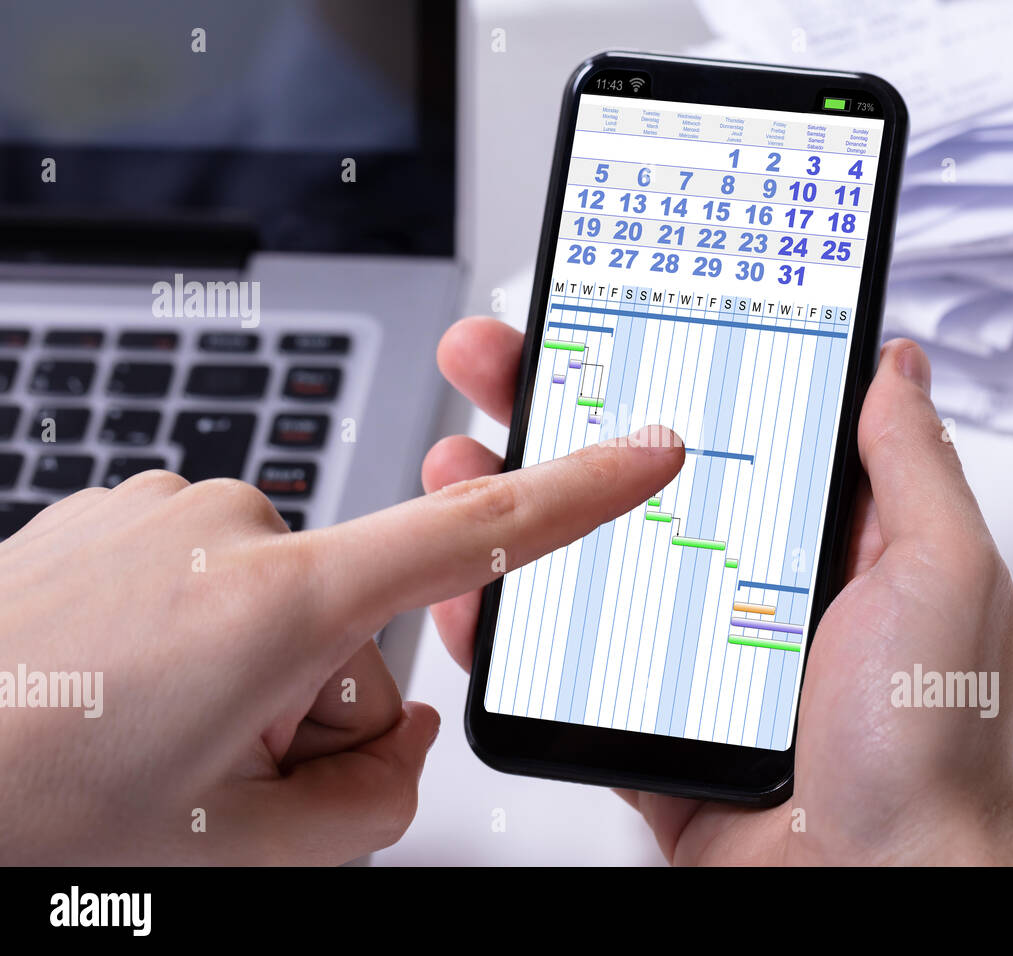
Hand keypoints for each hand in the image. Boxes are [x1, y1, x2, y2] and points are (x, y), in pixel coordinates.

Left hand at [0, 425, 682, 863]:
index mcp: (280, 603)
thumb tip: (402, 737)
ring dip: (249, 669)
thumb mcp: (244, 850)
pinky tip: (121, 678)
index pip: (473, 536)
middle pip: (361, 620)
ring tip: (150, 727)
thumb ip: (376, 800)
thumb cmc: (32, 812)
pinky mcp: (124, 504)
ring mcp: (168, 507)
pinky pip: (212, 568)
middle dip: (317, 699)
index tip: (645, 451)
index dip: (578, 493)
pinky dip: (193, 629)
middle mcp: (231, 526)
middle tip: (219, 763)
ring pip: (281, 599)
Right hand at [429, 317, 1012, 865]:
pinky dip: (506, 626)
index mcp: (819, 539)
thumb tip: (893, 366)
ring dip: (511, 506)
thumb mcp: (942, 574)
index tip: (602, 321)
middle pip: (632, 478)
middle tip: (495, 364)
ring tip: (460, 463)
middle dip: (555, 413)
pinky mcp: (644, 713)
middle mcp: (748, 582)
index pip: (725, 425)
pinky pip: (561, 663)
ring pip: (582, 559)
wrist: (870, 884)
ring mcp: (687, 648)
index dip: (659, 366)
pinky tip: (471, 586)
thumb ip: (912, 466)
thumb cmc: (928, 746)